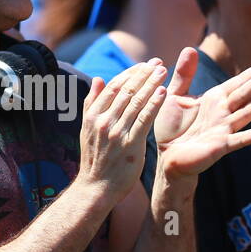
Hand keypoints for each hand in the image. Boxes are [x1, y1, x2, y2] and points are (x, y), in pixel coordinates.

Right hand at [77, 60, 168, 201]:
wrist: (95, 188)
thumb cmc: (94, 160)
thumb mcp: (86, 130)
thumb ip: (92, 104)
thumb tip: (98, 79)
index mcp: (93, 115)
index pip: (113, 87)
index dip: (130, 73)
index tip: (144, 64)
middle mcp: (103, 121)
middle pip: (126, 90)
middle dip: (143, 74)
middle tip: (158, 63)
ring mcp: (116, 132)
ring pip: (136, 102)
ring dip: (151, 84)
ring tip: (163, 71)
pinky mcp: (130, 144)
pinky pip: (144, 119)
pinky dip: (153, 104)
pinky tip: (163, 92)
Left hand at [154, 48, 250, 177]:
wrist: (166, 155)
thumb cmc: (170, 126)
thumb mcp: (175, 95)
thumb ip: (184, 74)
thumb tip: (190, 48)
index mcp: (213, 99)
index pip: (236, 84)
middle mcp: (222, 113)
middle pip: (243, 95)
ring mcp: (223, 129)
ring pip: (245, 114)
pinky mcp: (220, 146)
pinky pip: (239, 140)